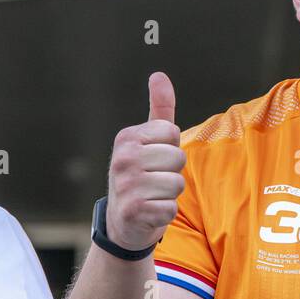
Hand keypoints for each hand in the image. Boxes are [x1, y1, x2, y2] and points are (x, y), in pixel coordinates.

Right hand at [106, 72, 186, 251]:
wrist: (122, 222)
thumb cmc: (141, 175)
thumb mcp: (148, 140)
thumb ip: (159, 109)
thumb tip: (159, 75)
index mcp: (126, 138)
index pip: (172, 132)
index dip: (170, 148)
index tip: (154, 159)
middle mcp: (122, 159)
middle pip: (177, 157)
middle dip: (172, 172)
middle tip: (153, 180)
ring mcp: (126, 185)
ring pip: (177, 184)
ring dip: (170, 194)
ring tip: (152, 196)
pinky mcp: (134, 211)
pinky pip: (171, 208)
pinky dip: (165, 213)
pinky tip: (149, 212)